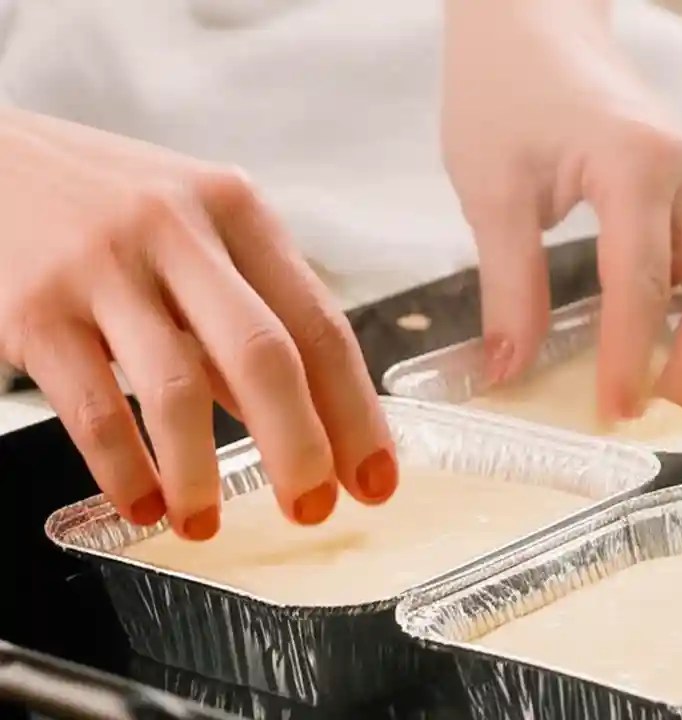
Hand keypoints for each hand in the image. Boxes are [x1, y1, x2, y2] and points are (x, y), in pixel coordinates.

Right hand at [0, 109, 397, 538]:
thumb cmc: (102, 203)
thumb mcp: (191, 232)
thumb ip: (245, 314)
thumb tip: (306, 421)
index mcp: (237, 209)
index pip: (319, 323)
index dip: (355, 412)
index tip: (375, 477)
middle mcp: (177, 229)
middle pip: (265, 357)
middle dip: (300, 448)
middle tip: (313, 509)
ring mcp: (102, 266)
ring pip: (177, 392)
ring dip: (202, 475)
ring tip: (207, 522)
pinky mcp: (34, 308)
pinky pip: (94, 411)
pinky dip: (126, 472)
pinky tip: (144, 504)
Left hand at [442, 0, 681, 419]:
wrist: (535, 23)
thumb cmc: (507, 89)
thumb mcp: (491, 189)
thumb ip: (508, 284)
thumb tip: (511, 369)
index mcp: (634, 165)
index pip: (642, 286)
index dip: (629, 358)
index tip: (615, 414)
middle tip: (664, 419)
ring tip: (680, 394)